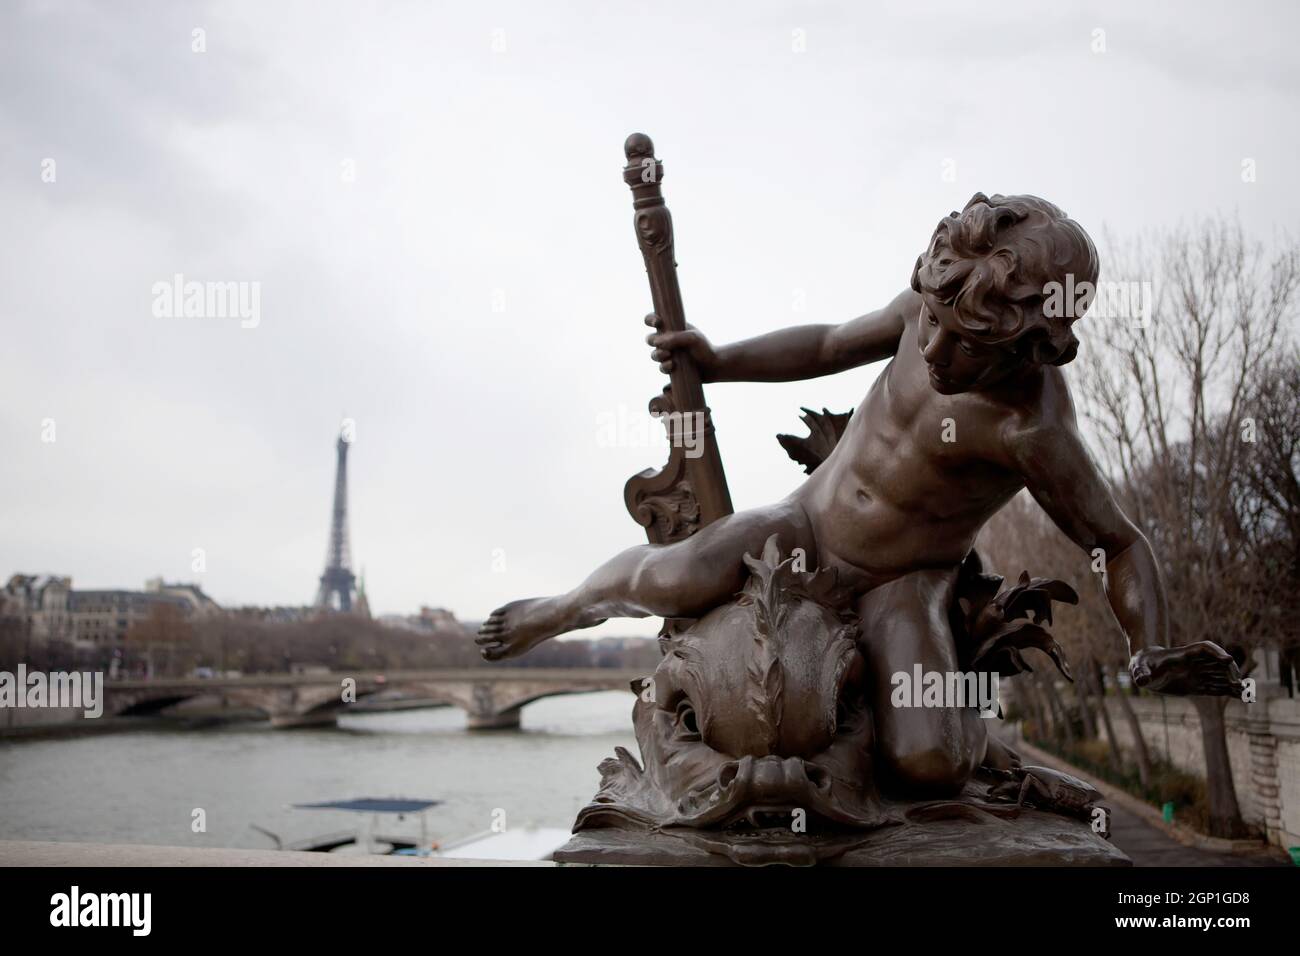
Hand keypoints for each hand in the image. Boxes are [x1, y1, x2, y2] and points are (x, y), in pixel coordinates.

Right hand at [644, 313, 718, 379]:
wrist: (713, 367)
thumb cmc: (704, 348)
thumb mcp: (693, 338)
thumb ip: (676, 338)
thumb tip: (657, 343)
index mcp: (671, 328)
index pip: (654, 320)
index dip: (650, 320)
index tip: (658, 323)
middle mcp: (667, 341)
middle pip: (650, 339)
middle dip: (652, 341)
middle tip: (661, 344)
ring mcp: (668, 355)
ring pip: (654, 355)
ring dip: (659, 356)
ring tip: (670, 358)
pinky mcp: (670, 368)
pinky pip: (661, 368)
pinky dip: (665, 367)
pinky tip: (672, 366)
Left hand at [1129, 641, 1244, 697]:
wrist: (1145, 669)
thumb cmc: (1141, 664)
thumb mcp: (1137, 668)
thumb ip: (1140, 673)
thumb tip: (1141, 681)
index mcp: (1182, 655)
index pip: (1204, 649)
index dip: (1217, 653)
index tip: (1228, 660)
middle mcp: (1194, 663)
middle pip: (1218, 662)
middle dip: (1229, 671)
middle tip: (1236, 683)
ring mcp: (1198, 674)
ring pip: (1221, 676)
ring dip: (1234, 682)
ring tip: (1247, 693)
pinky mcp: (1198, 686)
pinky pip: (1218, 688)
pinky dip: (1230, 692)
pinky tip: (1244, 697)